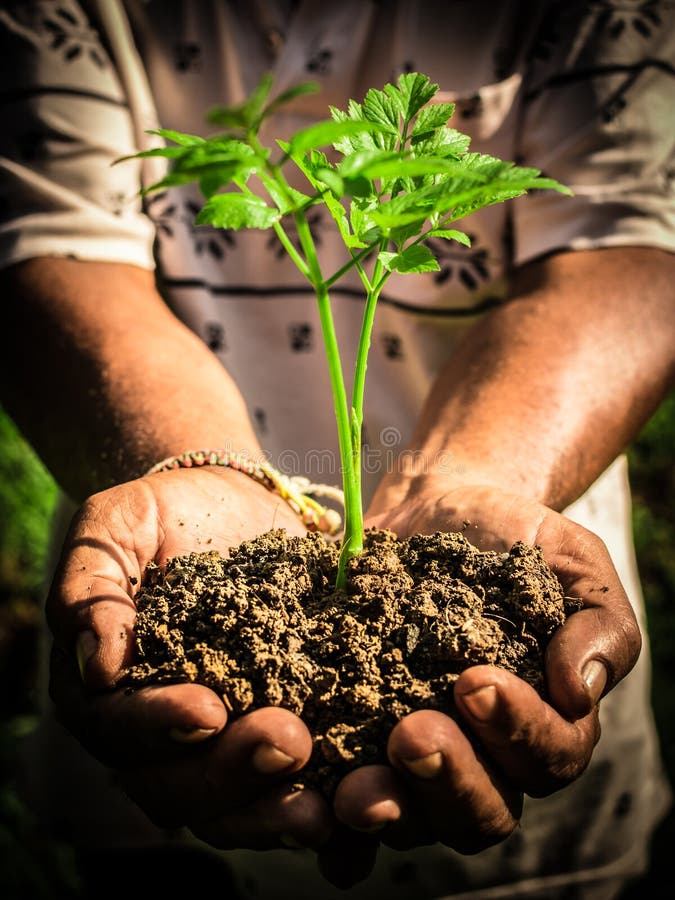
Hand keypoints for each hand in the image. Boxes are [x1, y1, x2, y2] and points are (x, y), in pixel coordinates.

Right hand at [47, 466, 333, 849]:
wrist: (234, 505)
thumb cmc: (165, 513)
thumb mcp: (117, 527)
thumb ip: (91, 588)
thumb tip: (95, 666)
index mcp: (104, 691)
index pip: (116, 727)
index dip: (157, 727)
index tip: (208, 710)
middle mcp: (155, 732)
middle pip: (175, 786)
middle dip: (231, 773)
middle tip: (289, 743)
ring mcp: (216, 742)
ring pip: (230, 805)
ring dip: (273, 810)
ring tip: (322, 805)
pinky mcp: (274, 731)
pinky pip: (285, 786)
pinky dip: (313, 802)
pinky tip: (349, 801)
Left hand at [325, 480, 639, 870]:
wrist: (435, 508)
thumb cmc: (515, 539)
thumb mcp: (573, 562)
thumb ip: (597, 623)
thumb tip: (578, 695)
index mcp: (542, 723)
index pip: (548, 758)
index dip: (518, 733)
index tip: (476, 681)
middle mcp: (481, 754)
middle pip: (479, 813)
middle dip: (448, 781)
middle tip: (412, 736)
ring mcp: (414, 752)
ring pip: (411, 818)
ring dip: (385, 810)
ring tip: (355, 786)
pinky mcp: (354, 734)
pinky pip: (342, 796)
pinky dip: (326, 817)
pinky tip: (308, 798)